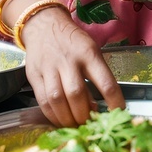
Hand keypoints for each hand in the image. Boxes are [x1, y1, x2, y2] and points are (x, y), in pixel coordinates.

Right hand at [21, 7, 124, 126]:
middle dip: (84, 115)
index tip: (118, 114)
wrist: (45, 25)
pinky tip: (59, 119)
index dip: (114, 102)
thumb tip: (98, 108)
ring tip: (74, 125)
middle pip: (77, 94)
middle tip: (89, 123)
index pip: (106, 82)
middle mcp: (69, 60)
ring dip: (67, 118)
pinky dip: (52, 115)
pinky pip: (42, 101)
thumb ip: (96, 76)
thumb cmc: (73, 42)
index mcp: (89, 54)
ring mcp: (49, 68)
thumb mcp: (91, 51)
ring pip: (57, 99)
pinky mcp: (34, 75)